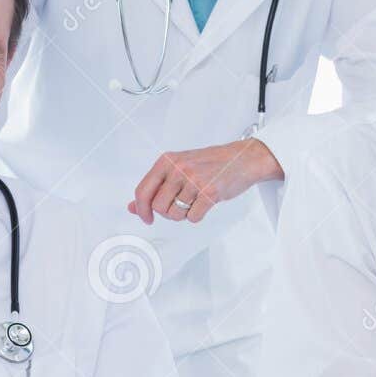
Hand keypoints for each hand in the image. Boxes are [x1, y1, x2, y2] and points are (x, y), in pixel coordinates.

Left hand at [128, 138, 283, 223]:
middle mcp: (178, 168)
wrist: (242, 158)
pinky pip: (193, 217)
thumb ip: (156, 186)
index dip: (141, 209)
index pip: (142, 191)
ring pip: (174, 214)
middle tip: (180, 204)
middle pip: (158, 207)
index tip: (146, 217)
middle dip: (168, 212)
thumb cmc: (211, 162)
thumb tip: (133, 206)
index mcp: (167, 161)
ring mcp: (194, 180)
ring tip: (194, 201)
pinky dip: (197, 215)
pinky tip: (204, 203)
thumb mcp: (178, 166)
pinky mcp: (209, 192)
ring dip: (183, 214)